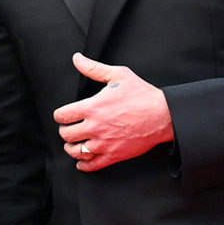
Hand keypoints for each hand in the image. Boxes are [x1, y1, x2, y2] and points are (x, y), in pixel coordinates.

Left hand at [54, 54, 173, 170]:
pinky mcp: (113, 155)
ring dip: (72, 147)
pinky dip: (83, 164)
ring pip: (75, 151)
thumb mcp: (118, 75)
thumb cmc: (142, 95)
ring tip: (76, 142)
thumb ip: (94, 68)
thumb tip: (77, 59)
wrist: (163, 115)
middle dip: (66, 130)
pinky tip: (84, 159)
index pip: (62, 116)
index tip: (64, 115)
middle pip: (66, 134)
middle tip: (71, 127)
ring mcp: (103, 144)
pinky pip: (90, 165)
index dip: (60, 115)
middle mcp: (94, 127)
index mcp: (92, 107)